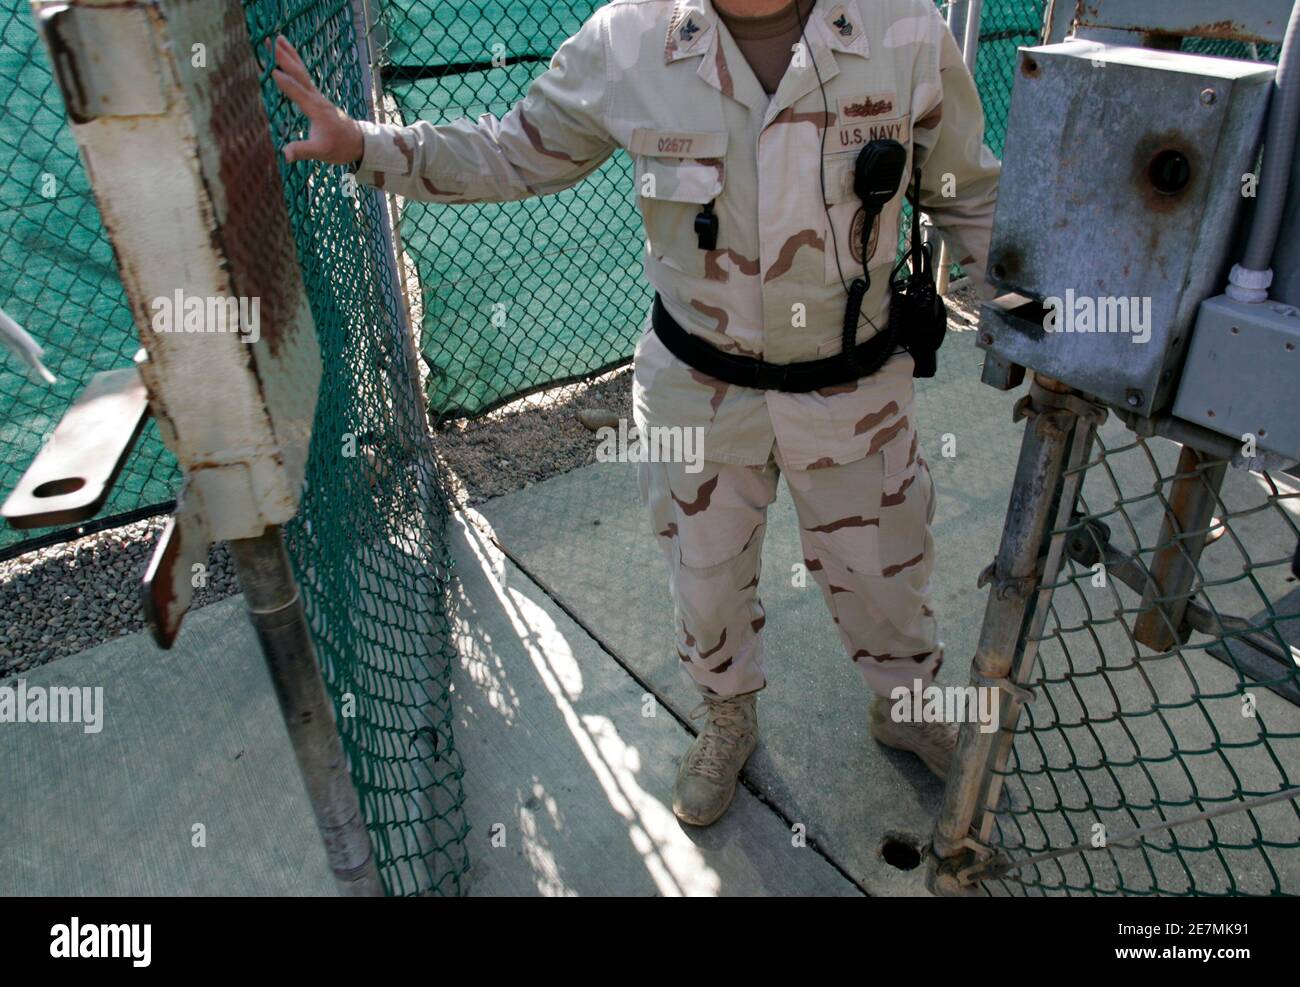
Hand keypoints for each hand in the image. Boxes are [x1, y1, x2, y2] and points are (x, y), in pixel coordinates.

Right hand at [270, 35, 363, 164]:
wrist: (358, 143)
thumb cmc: (340, 147)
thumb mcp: (321, 152)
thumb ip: (303, 151)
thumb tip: (286, 156)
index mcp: (316, 109)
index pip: (298, 93)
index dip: (286, 83)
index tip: (271, 71)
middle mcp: (316, 98)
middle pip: (299, 74)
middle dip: (284, 57)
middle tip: (269, 41)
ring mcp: (317, 95)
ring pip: (302, 70)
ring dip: (289, 53)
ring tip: (277, 37)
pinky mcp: (316, 96)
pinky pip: (303, 75)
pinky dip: (294, 63)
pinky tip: (288, 55)